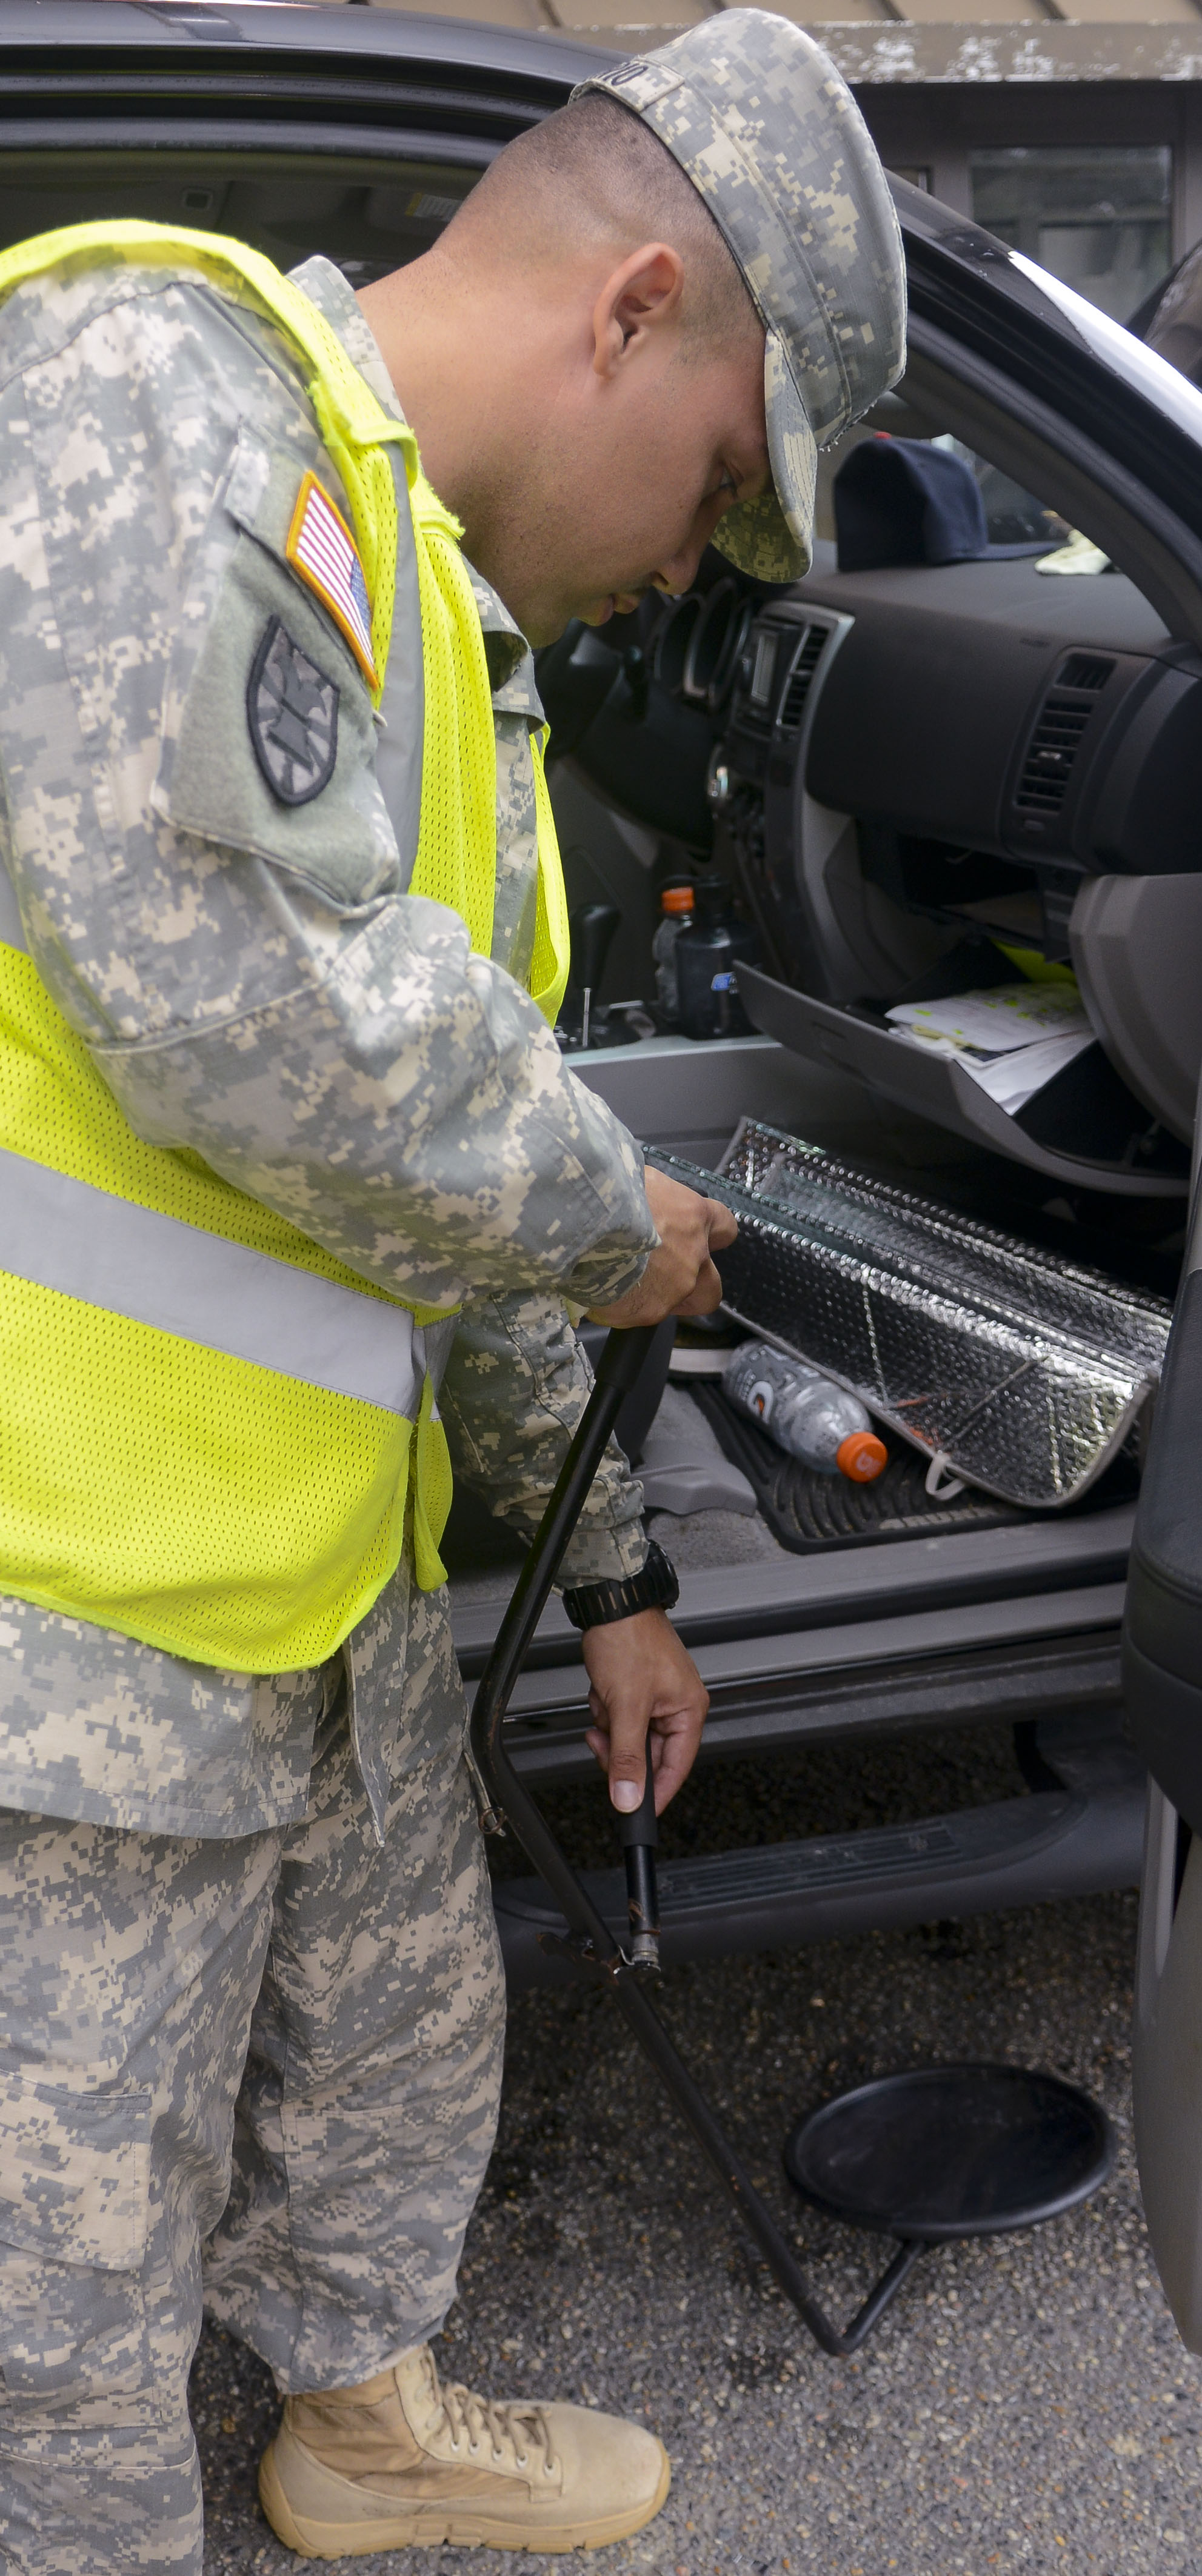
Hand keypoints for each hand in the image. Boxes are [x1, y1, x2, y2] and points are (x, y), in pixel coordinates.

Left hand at [582, 1606, 707, 1814]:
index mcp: (688, 1710)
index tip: (636, 1813)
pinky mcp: (636, 1689)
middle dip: (620, 1747)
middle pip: (648, 1755)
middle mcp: (677, 1706)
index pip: (675, 1768)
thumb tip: (630, 1797)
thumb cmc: (629, 1639)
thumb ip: (628, 1757)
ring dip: (610, 1725)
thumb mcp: (626, 1706)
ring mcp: (656, 1697)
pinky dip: (606, 1709)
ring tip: (605, 1701)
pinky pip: (619, 1718)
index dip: (655, 1793)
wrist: (610, 1604)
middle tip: (603, 1738)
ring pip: (629, 1737)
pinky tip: (602, 1691)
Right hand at [588, 1168, 736, 1327]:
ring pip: (678, 1303)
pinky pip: (642, 1313)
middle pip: (713, 1285)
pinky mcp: (648, 1310)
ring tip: (627, 1285)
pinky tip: (605, 1291)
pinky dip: (626, 1306)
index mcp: (693, 1215)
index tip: (697, 1235)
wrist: (580, 1222)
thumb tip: (644, 1193)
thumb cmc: (607, 1192)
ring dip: (658, 1296)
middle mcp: (693, 1255)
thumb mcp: (635, 1176)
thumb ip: (651, 1193)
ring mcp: (675, 1287)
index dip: (711, 1234)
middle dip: (694, 1284)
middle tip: (666, 1275)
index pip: (725, 1227)